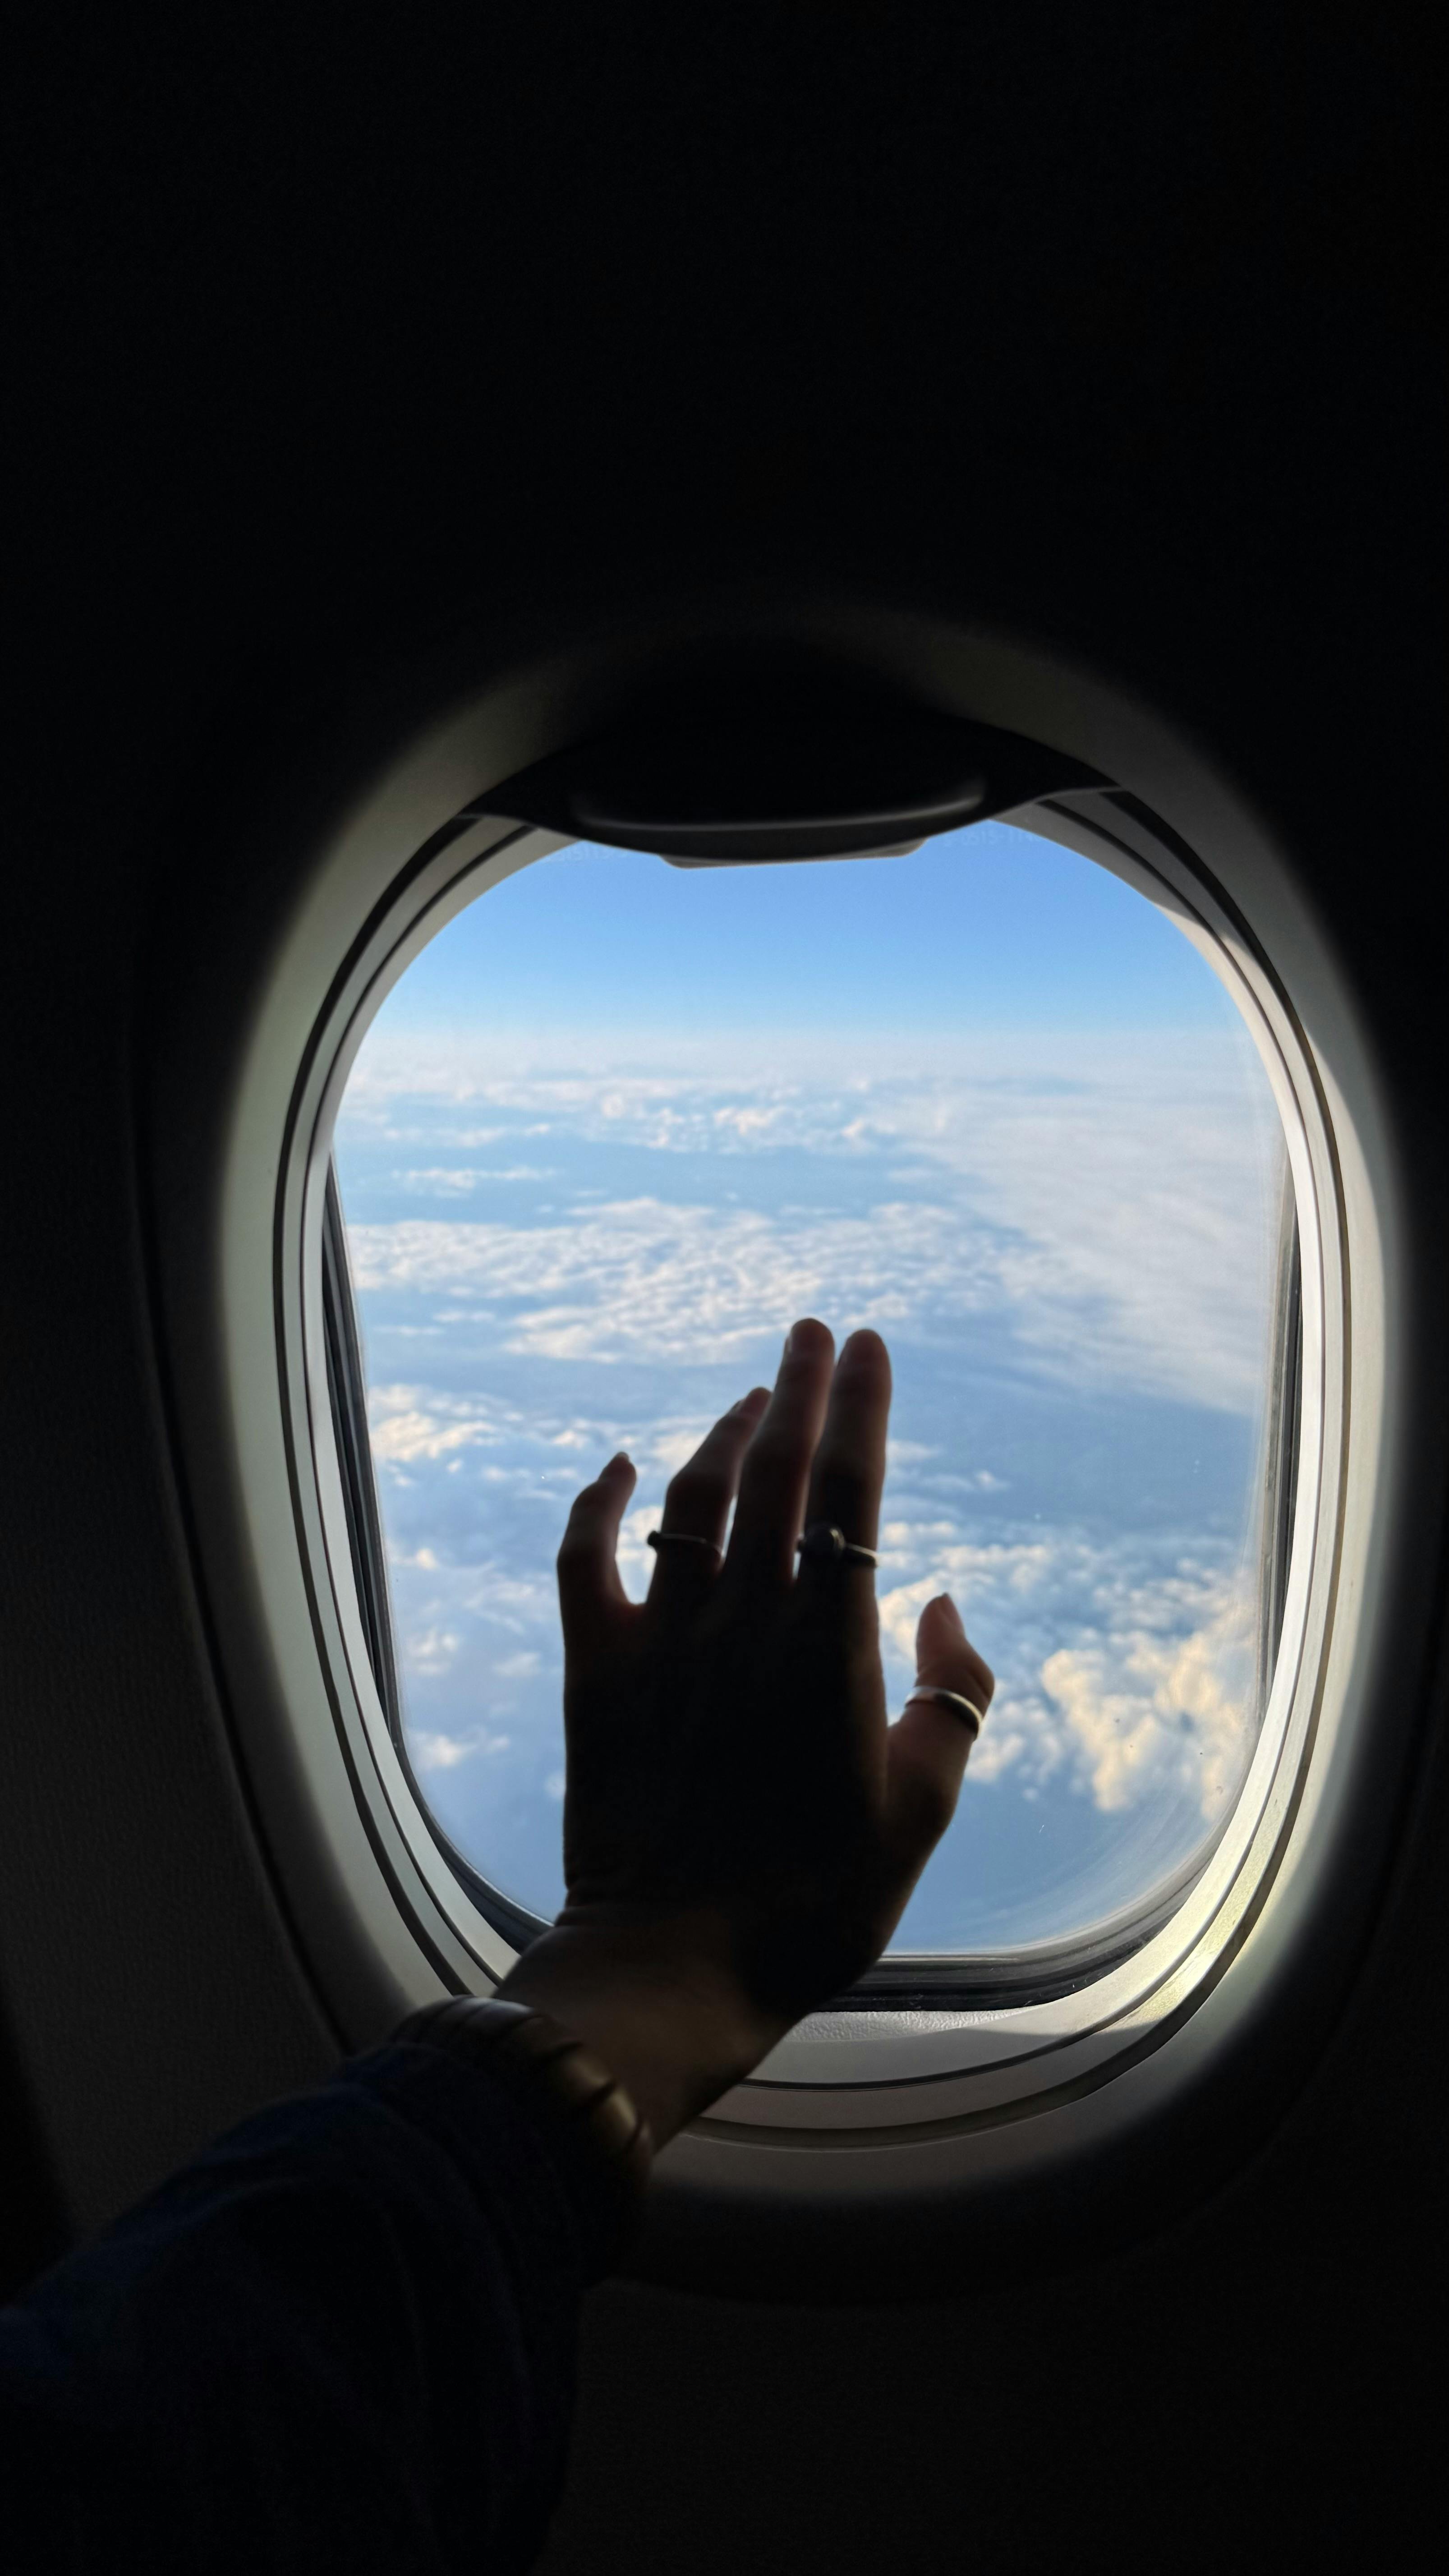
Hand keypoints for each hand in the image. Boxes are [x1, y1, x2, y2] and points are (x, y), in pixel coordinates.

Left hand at [498, 1318, 993, 2145]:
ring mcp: (663, 1640)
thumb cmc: (816, 1898)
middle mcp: (745, 1621)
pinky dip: (598, 1503)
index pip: (848, 1490)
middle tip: (812, 1333)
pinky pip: (585, 1561)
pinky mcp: (594, 1672)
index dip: (859, 1407)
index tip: (866, 1344)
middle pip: (773, 1471)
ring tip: (752, 1396)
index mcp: (830, 1645)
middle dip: (798, 1389)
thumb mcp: (922, 1807)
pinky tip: (618, 1464)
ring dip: (721, 1436)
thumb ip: (950, 1696)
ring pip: (690, 1501)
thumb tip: (939, 1601)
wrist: (676, 1965)